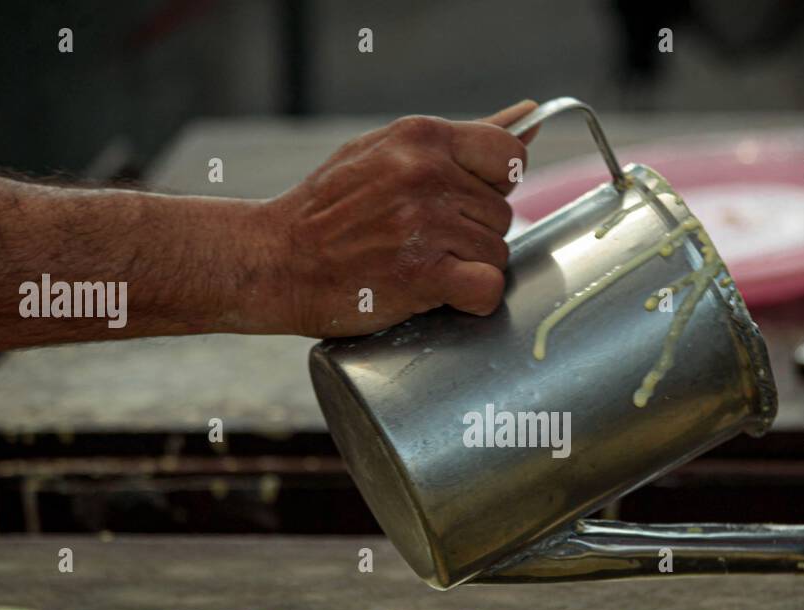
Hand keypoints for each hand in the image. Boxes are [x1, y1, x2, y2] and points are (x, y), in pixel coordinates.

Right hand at [249, 100, 539, 337]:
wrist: (274, 261)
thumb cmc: (328, 211)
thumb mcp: (383, 152)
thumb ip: (457, 141)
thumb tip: (529, 117)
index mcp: (421, 137)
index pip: (510, 157)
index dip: (495, 187)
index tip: (463, 203)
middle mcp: (426, 174)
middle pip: (503, 213)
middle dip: (473, 234)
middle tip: (423, 242)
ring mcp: (425, 224)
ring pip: (497, 254)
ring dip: (467, 268)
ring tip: (418, 265)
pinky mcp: (423, 274)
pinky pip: (488, 289)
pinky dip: (471, 300)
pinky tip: (437, 294)